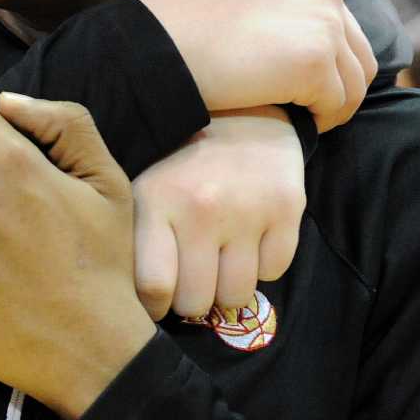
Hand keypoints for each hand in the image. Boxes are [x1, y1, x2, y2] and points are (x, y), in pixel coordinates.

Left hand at [132, 108, 304, 319]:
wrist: (243, 113)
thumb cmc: (182, 164)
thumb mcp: (144, 190)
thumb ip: (137, 240)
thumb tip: (133, 305)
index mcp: (156, 201)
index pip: (154, 286)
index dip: (155, 307)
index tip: (159, 303)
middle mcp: (201, 207)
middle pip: (195, 300)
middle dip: (192, 299)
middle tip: (193, 278)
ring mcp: (247, 209)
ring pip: (235, 295)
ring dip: (226, 287)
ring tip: (220, 260)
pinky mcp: (287, 208)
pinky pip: (272, 272)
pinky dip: (261, 266)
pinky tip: (250, 240)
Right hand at [140, 0, 375, 131]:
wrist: (155, 44)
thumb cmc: (173, 20)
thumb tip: (268, 15)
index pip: (336, 22)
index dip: (325, 57)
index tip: (302, 82)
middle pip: (357, 53)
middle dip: (339, 84)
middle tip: (311, 109)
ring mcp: (322, 27)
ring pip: (354, 82)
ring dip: (333, 106)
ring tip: (305, 121)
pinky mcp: (315, 63)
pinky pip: (336, 105)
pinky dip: (320, 121)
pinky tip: (296, 126)